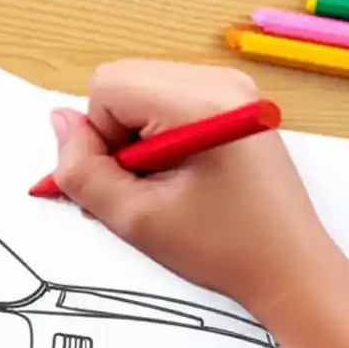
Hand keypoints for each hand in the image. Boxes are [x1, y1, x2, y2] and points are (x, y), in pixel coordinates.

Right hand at [48, 59, 338, 318]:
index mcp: (200, 104)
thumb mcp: (135, 219)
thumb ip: (82, 170)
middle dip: (115, 134)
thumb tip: (59, 122)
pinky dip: (156, 133)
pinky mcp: (234, 100)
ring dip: (135, 136)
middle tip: (142, 184)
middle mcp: (221, 81)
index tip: (127, 180)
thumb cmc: (224, 248)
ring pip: (141, 89)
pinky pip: (166, 97)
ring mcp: (232, 87)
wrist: (289, 266)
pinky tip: (177, 171)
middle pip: (122, 81)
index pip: (107, 87)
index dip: (98, 137)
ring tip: (162, 181)